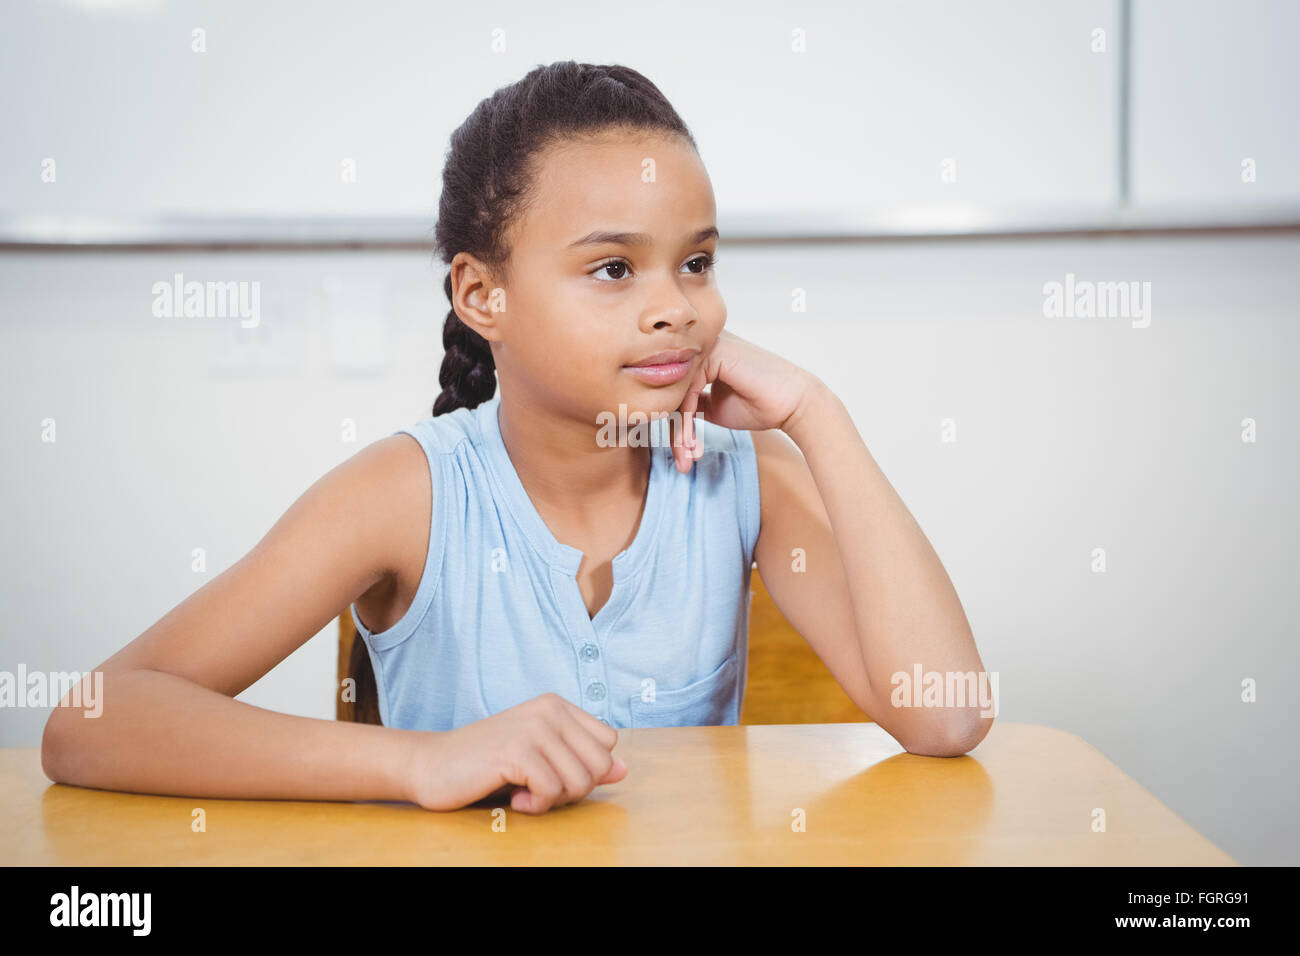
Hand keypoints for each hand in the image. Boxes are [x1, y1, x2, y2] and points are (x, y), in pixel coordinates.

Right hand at [403, 693, 627, 812]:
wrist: (431, 765)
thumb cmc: (487, 765)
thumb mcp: (540, 759)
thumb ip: (580, 761)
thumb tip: (624, 771)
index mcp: (557, 705)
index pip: (608, 743)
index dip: (587, 770)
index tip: (553, 774)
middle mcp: (549, 710)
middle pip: (600, 764)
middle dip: (575, 789)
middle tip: (540, 789)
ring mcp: (533, 728)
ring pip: (580, 781)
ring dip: (553, 800)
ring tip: (524, 792)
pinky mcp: (516, 751)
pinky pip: (552, 792)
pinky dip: (535, 806)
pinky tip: (514, 798)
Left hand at [669, 329, 822, 472]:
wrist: (793, 405)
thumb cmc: (760, 405)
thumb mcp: (713, 406)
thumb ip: (690, 402)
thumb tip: (665, 413)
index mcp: (702, 355)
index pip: (672, 388)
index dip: (672, 422)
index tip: (680, 452)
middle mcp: (702, 346)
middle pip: (670, 390)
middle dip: (673, 430)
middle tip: (682, 460)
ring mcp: (708, 346)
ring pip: (676, 393)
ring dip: (680, 431)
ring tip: (688, 456)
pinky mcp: (714, 353)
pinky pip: (687, 390)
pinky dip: (687, 421)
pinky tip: (693, 443)